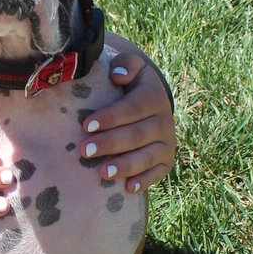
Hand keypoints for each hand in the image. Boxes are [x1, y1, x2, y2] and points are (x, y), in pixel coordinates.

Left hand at [79, 35, 175, 192]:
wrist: (149, 103)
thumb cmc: (129, 85)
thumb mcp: (130, 67)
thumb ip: (126, 65)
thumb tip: (118, 77)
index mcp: (155, 96)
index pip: (134, 107)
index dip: (112, 117)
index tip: (86, 125)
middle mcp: (165, 121)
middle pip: (138, 134)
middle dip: (111, 143)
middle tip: (85, 150)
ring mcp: (167, 143)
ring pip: (148, 156)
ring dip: (126, 165)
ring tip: (102, 173)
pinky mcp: (166, 161)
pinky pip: (158, 173)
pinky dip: (145, 181)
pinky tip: (128, 188)